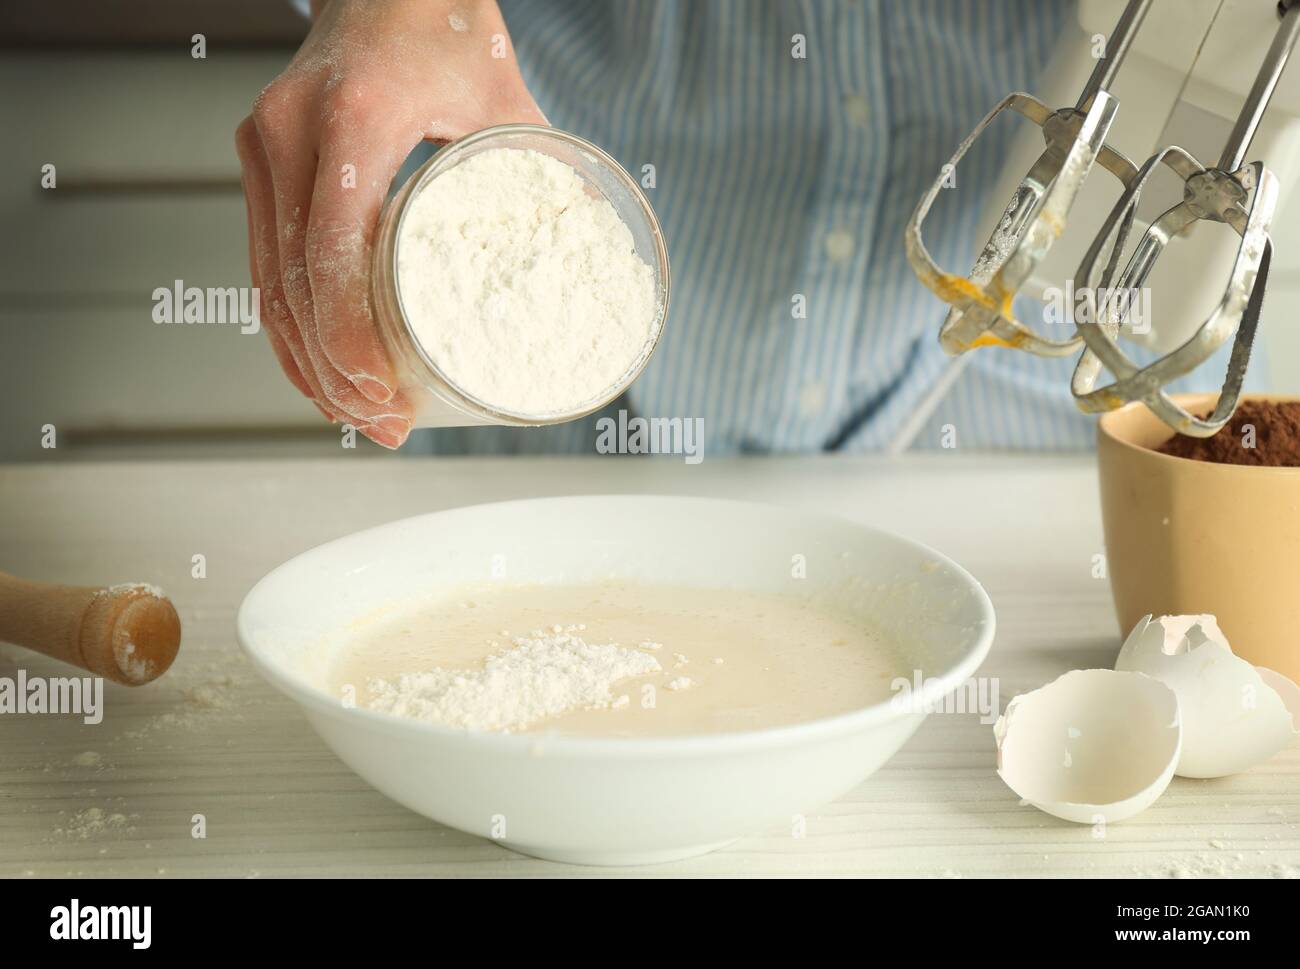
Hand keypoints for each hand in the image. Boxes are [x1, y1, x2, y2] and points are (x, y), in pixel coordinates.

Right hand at [235, 0, 546, 446]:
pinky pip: (265, 259)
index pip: (332, 250)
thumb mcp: (505, 97)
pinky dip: (290, 323)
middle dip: (334, 371)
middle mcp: (292, 132)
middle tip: (383, 425)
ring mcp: (266, 146)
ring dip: (307, 362)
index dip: (350, 335)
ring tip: (358, 415)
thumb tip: (589, 244)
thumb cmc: (444, 25)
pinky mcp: (262, 162)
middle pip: (292, 284)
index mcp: (354, 119)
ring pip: (268, 281)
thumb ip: (545, 170)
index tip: (384, 390)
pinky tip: (319, 368)